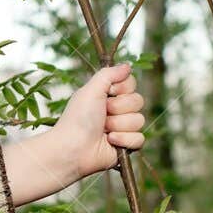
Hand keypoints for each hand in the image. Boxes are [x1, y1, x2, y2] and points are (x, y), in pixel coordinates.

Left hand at [52, 62, 145, 181]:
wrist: (73, 147)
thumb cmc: (78, 118)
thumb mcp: (90, 90)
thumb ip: (109, 74)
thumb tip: (127, 65)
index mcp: (107, 95)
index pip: (131, 83)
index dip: (122, 88)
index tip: (108, 93)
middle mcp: (116, 110)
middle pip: (138, 101)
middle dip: (119, 107)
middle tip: (103, 114)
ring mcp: (122, 128)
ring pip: (140, 120)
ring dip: (118, 124)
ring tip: (103, 130)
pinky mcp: (126, 145)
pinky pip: (140, 138)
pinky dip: (123, 139)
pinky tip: (109, 141)